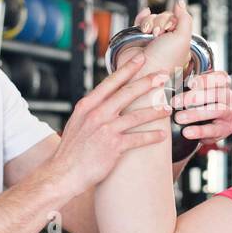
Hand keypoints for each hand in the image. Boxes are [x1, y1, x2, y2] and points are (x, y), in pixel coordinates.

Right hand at [48, 53, 171, 196]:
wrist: (63, 173)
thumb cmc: (71, 151)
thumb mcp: (77, 123)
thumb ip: (92, 111)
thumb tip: (105, 101)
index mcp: (87, 105)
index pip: (110, 82)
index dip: (127, 69)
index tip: (140, 59)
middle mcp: (96, 114)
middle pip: (127, 93)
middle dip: (147, 82)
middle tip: (163, 75)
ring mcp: (105, 129)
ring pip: (136, 116)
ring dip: (155, 111)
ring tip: (168, 108)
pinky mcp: (113, 147)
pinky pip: (138, 139)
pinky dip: (151, 137)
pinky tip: (162, 135)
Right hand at [131, 2, 193, 81]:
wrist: (143, 72)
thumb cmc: (164, 61)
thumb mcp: (183, 38)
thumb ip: (185, 18)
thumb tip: (180, 3)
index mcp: (179, 42)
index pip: (177, 19)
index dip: (173, 20)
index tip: (170, 29)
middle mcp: (165, 40)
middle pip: (163, 17)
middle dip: (160, 22)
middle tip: (158, 34)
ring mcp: (151, 40)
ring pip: (151, 19)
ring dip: (150, 22)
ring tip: (148, 33)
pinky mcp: (137, 39)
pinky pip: (139, 21)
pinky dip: (141, 18)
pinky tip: (143, 18)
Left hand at [171, 69, 231, 149]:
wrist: (206, 125)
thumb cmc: (199, 103)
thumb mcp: (194, 91)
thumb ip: (186, 85)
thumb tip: (164, 80)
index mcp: (223, 83)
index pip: (219, 77)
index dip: (205, 79)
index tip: (189, 83)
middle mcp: (230, 96)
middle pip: (216, 93)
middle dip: (194, 97)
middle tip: (175, 102)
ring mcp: (231, 112)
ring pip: (217, 110)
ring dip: (195, 114)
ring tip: (179, 118)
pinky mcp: (227, 128)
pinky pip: (214, 129)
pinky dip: (199, 131)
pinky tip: (187, 132)